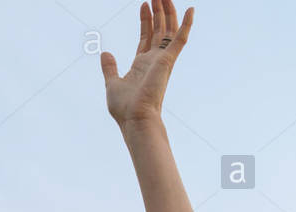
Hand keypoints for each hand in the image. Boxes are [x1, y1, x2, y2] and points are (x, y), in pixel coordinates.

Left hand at [100, 0, 193, 127]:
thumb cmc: (125, 108)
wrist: (135, 118)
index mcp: (142, 65)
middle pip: (159, 29)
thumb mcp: (112, 83)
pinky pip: (180, 39)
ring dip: (168, 11)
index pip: (146, 37)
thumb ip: (109, 67)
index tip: (144, 4)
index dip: (146, 20)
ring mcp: (163, 60)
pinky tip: (191, 9)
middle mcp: (155, 61)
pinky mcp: (168, 61)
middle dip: (158, 11)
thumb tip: (104, 52)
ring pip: (168, 29)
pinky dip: (186, 24)